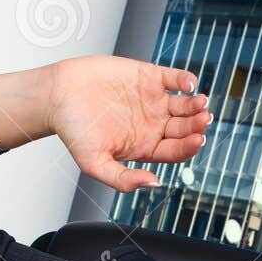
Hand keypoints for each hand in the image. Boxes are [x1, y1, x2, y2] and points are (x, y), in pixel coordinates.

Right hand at [49, 54, 210, 191]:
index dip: (190, 146)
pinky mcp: (148, 77)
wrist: (57, 95)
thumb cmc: (73, 131)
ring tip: (200, 102)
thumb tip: (153, 183)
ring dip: (195, 104)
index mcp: (145, 147)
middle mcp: (153, 125)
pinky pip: (174, 78)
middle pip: (185, 128)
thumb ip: (122, 179)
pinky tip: (189, 84)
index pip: (176, 151)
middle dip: (197, 125)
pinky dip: (185, 80)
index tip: (198, 140)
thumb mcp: (94, 164)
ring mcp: (152, 100)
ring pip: (184, 104)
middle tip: (204, 119)